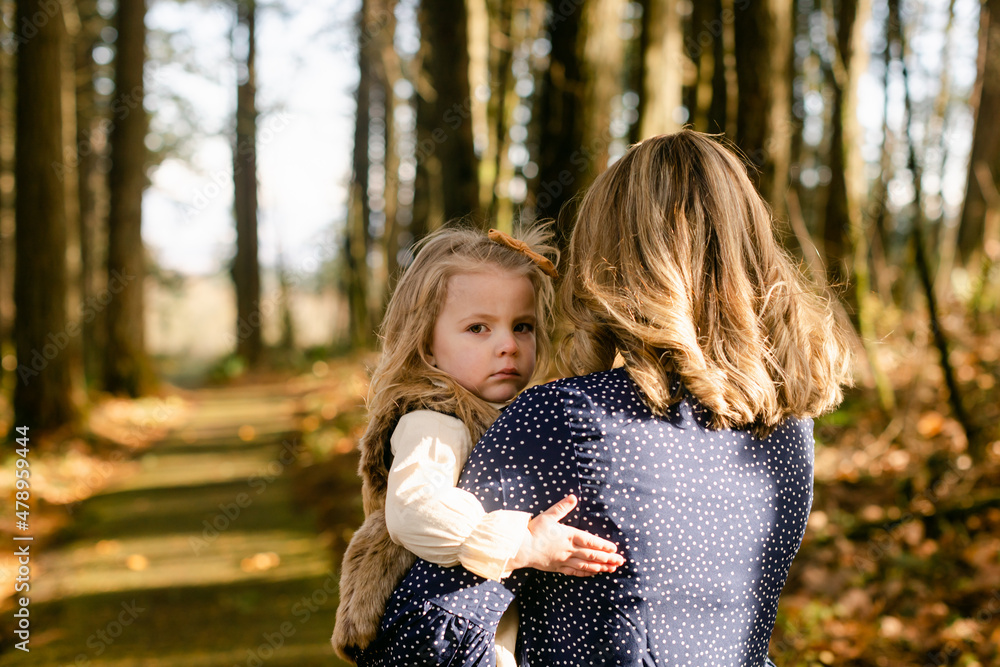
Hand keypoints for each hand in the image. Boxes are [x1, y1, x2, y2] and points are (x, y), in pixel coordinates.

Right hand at [510, 494, 624, 576]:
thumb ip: (562, 507)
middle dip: (607, 558)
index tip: (614, 548)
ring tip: (612, 568)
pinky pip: (576, 571)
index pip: (590, 541)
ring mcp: (564, 560)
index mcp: (568, 535)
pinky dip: (587, 572)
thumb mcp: (548, 516)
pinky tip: (594, 573)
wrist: (521, 548)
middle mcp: (569, 549)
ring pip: (586, 565)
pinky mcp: (558, 568)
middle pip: (592, 555)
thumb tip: (573, 497)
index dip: (603, 545)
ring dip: (601, 567)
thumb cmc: (534, 530)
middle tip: (620, 561)